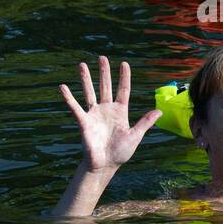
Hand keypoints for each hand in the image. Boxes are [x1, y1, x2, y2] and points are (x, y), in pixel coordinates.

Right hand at [59, 56, 161, 172]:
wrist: (105, 166)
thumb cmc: (121, 152)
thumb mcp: (135, 136)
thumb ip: (145, 122)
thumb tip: (159, 111)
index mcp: (120, 112)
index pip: (123, 90)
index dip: (124, 77)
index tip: (124, 63)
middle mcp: (106, 110)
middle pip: (105, 86)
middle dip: (104, 72)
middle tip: (102, 57)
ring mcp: (94, 114)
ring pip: (90, 92)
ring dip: (86, 79)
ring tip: (82, 65)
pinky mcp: (84, 122)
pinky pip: (75, 107)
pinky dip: (69, 98)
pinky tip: (63, 87)